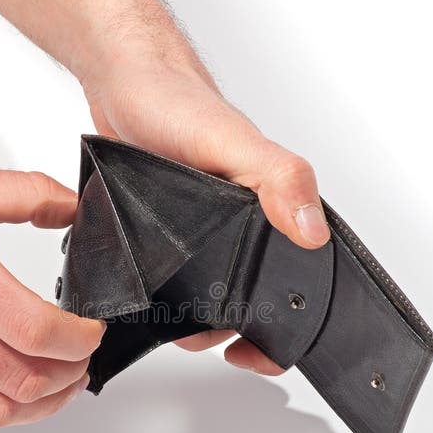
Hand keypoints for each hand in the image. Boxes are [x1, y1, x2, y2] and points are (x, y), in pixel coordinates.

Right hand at [0, 149, 103, 422]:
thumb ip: (18, 194)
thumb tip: (69, 206)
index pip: (34, 330)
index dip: (79, 339)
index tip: (91, 328)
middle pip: (21, 378)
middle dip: (70, 374)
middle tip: (84, 356)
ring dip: (40, 403)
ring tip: (60, 381)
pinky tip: (8, 384)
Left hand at [80, 32, 330, 375]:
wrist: (121, 80)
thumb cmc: (177, 101)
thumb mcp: (232, 140)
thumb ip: (278, 177)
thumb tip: (312, 231)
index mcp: (269, 209)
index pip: (296, 280)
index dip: (283, 326)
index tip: (259, 352)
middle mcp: (239, 224)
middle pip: (248, 298)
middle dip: (227, 329)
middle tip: (201, 335)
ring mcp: (200, 231)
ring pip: (205, 294)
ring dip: (189, 318)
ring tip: (168, 322)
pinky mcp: (166, 230)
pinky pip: (172, 276)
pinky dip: (163, 294)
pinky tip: (148, 295)